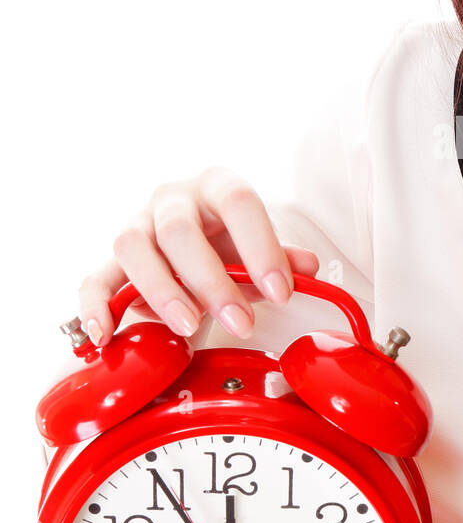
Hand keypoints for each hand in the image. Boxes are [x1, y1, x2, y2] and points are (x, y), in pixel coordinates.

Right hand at [77, 165, 319, 346]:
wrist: (190, 235)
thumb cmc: (227, 239)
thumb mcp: (258, 245)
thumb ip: (282, 258)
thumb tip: (307, 269)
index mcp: (216, 187)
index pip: (239, 203)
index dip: (261, 247)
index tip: (282, 292)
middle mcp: (172, 200)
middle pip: (180, 230)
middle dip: (212, 282)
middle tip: (241, 323)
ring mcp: (137, 225)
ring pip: (133, 247)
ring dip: (162, 292)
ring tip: (190, 326)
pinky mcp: (111, 260)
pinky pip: (95, 280)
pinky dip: (96, 309)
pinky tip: (108, 335)